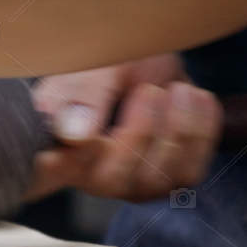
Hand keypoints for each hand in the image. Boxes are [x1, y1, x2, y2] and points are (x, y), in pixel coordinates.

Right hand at [27, 53, 221, 201]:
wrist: (146, 62)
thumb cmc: (105, 68)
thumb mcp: (90, 73)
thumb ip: (81, 102)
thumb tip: (74, 136)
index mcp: (56, 150)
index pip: (46, 173)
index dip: (61, 165)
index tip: (83, 136)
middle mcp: (89, 177)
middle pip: (113, 180)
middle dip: (140, 132)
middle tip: (149, 90)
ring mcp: (131, 184)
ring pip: (158, 177)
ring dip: (177, 128)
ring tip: (177, 89)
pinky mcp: (169, 181)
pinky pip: (190, 171)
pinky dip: (200, 132)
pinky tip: (194, 98)